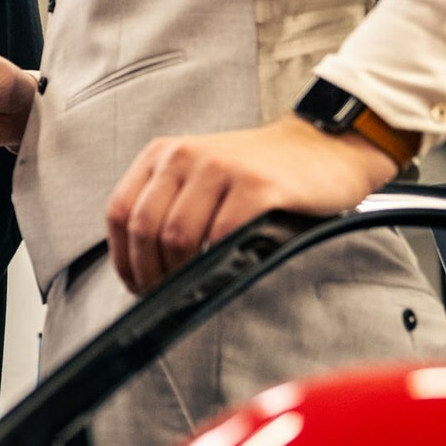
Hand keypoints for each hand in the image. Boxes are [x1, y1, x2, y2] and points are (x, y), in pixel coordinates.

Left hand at [105, 114, 399, 294]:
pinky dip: (219, 263)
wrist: (325, 147)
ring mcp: (221, 167)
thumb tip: (142, 269)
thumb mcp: (201, 176)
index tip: (138, 286)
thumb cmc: (259, 174)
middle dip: (152, 273)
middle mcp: (184, 155)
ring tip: (197, 290)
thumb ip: (169, 206)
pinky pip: (223, 237)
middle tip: (168, 298)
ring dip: (182, 274)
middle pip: (145, 228)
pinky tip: (228, 273)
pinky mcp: (258, 185)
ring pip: (178, 236)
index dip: (124, 257)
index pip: (120, 212)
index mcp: (162, 154)